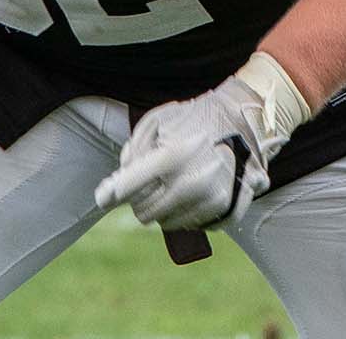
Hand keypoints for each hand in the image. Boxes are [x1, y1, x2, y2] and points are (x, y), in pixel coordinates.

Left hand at [94, 52, 310, 229]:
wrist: (243, 120)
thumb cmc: (193, 119)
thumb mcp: (157, 121)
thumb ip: (133, 150)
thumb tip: (117, 185)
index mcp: (172, 157)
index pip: (130, 188)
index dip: (110, 194)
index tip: (102, 197)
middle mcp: (192, 183)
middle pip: (145, 213)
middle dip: (140, 200)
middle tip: (148, 183)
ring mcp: (211, 200)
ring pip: (167, 223)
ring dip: (163, 208)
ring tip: (173, 183)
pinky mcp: (226, 210)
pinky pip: (192, 226)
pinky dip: (186, 213)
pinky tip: (192, 192)